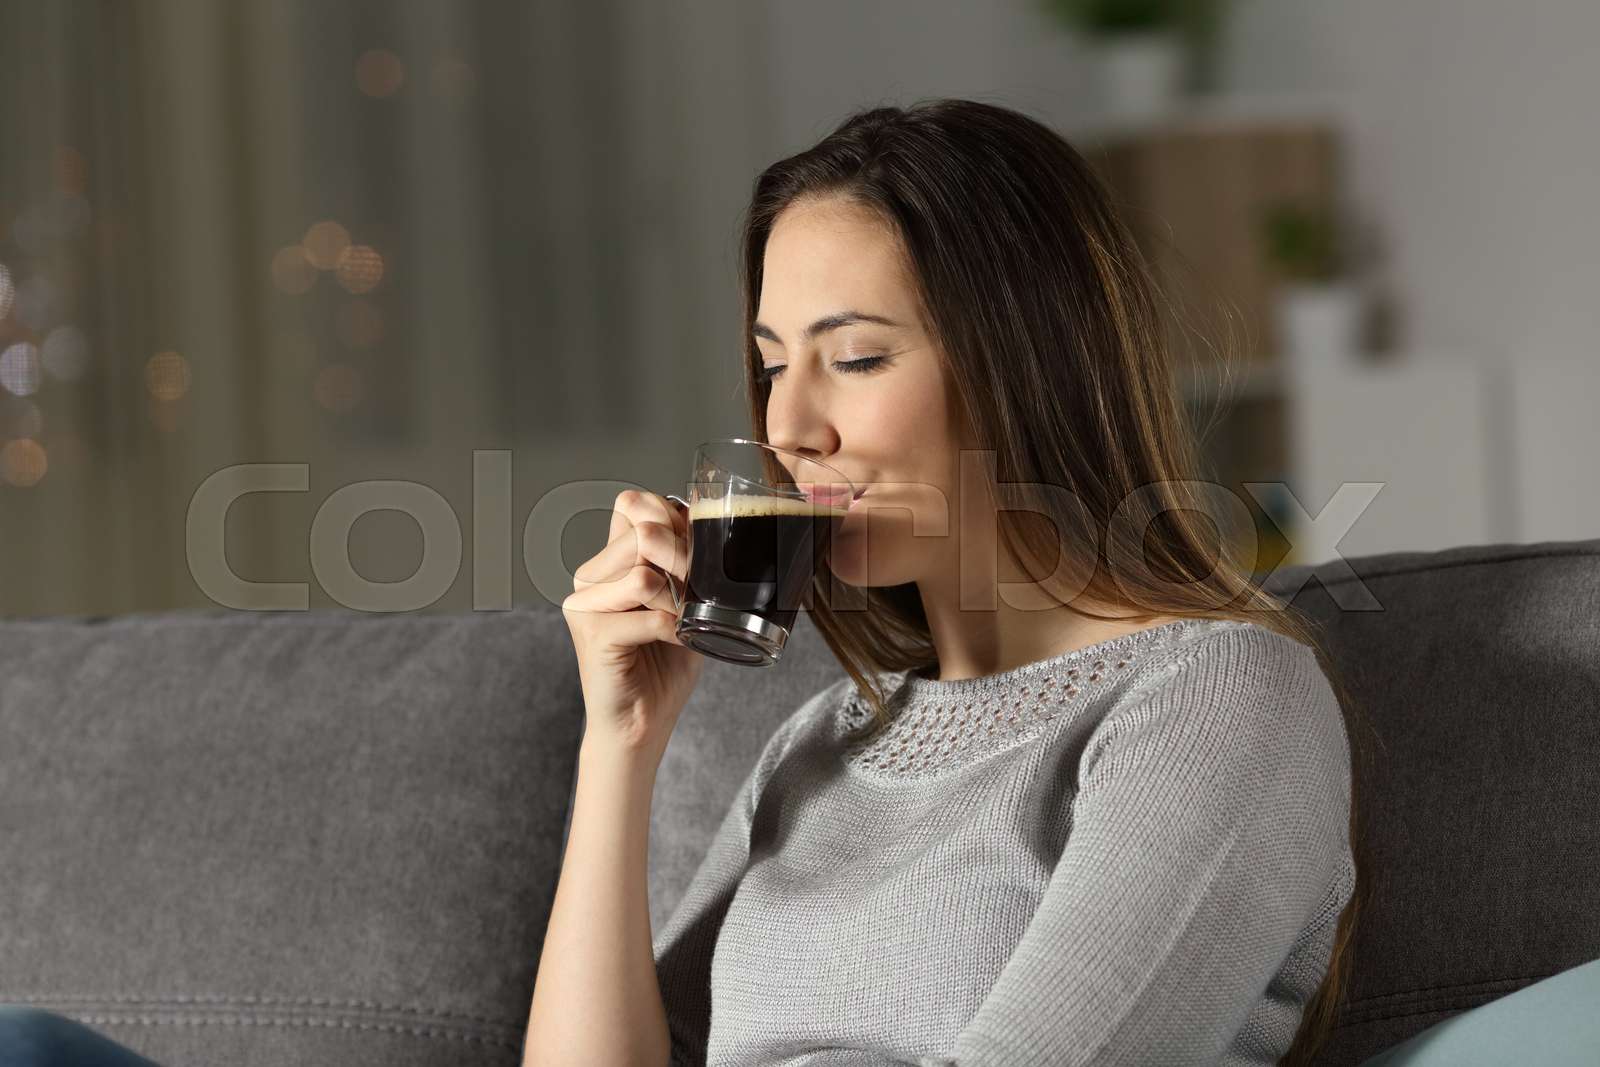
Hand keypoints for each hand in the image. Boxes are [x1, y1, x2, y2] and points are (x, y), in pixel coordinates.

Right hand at [562, 489, 702, 758]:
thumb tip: (704, 524)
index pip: (632, 504)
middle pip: (642, 535)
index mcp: (609, 561)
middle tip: (698, 592)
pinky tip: (679, 641)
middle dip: (684, 559)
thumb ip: (685, 562)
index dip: (669, 515)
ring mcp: (584, 604)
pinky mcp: (592, 633)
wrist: (641, 723)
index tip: (693, 547)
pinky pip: (647, 614)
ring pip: (643, 573)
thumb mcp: (683, 602)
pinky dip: (675, 629)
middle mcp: (589, 576)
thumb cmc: (664, 662)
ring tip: (685, 620)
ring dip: (679, 598)